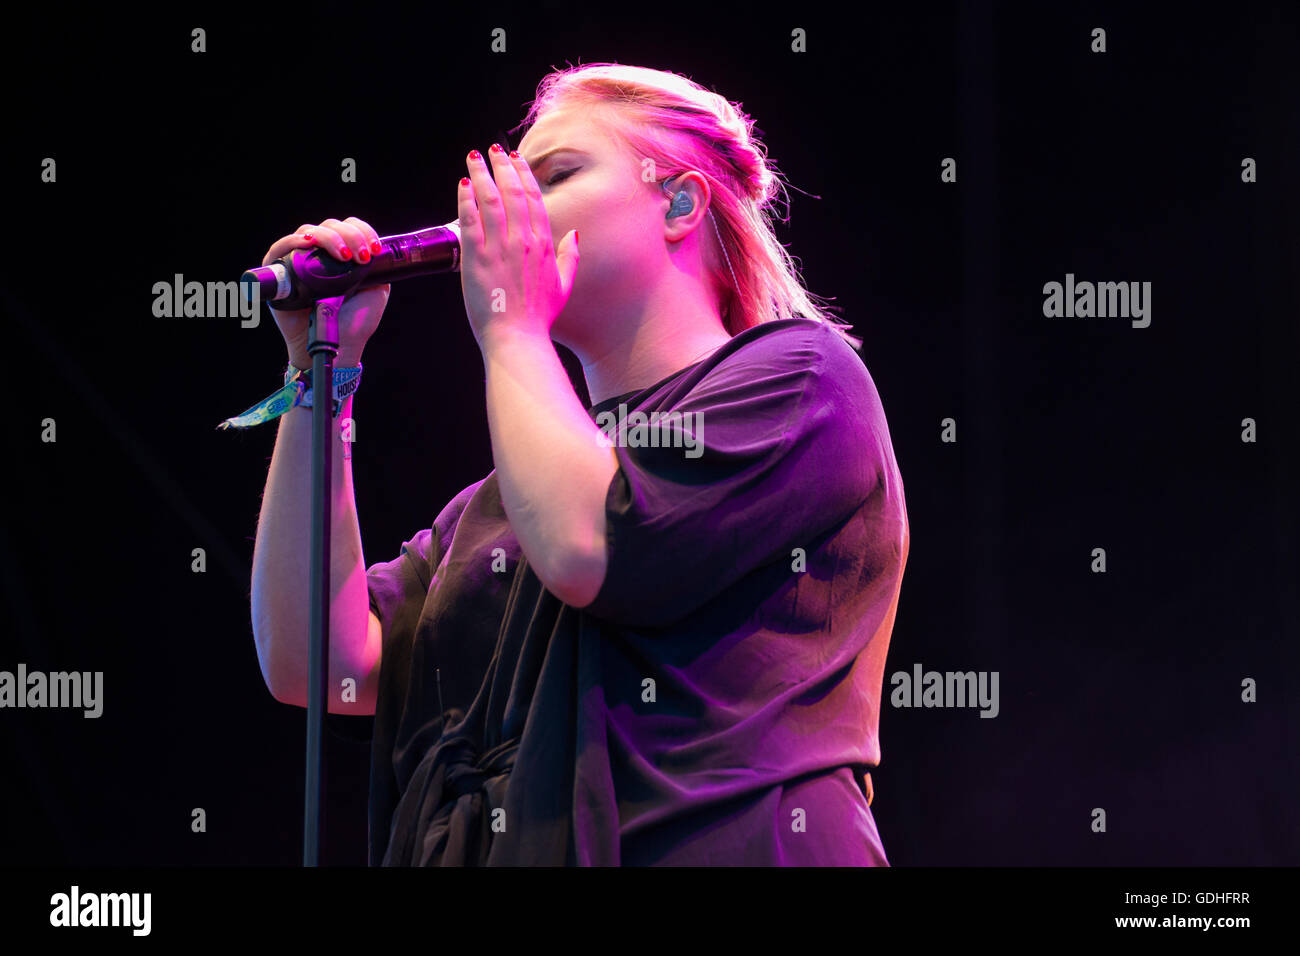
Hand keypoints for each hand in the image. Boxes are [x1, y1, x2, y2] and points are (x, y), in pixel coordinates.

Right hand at [261, 216, 390, 368]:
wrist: (338, 348)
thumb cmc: (353, 323)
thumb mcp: (376, 291)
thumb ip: (377, 269)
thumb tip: (377, 250)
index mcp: (341, 256)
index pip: (349, 228)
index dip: (362, 231)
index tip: (374, 250)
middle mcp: (319, 255)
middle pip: (330, 226)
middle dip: (349, 235)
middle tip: (360, 257)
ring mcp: (298, 262)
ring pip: (308, 232)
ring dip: (327, 238)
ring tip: (343, 255)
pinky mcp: (279, 274)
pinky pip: (279, 249)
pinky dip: (292, 241)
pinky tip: (307, 243)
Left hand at [457, 144, 579, 347]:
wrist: (517, 338)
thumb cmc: (539, 318)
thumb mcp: (564, 287)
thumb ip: (570, 258)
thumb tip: (576, 235)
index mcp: (544, 245)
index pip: (534, 199)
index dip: (524, 175)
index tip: (516, 160)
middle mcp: (523, 241)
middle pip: (512, 192)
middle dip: (502, 166)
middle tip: (493, 151)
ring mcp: (499, 247)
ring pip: (490, 199)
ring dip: (482, 174)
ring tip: (474, 158)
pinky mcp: (477, 258)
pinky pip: (470, 219)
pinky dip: (466, 198)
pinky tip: (463, 184)